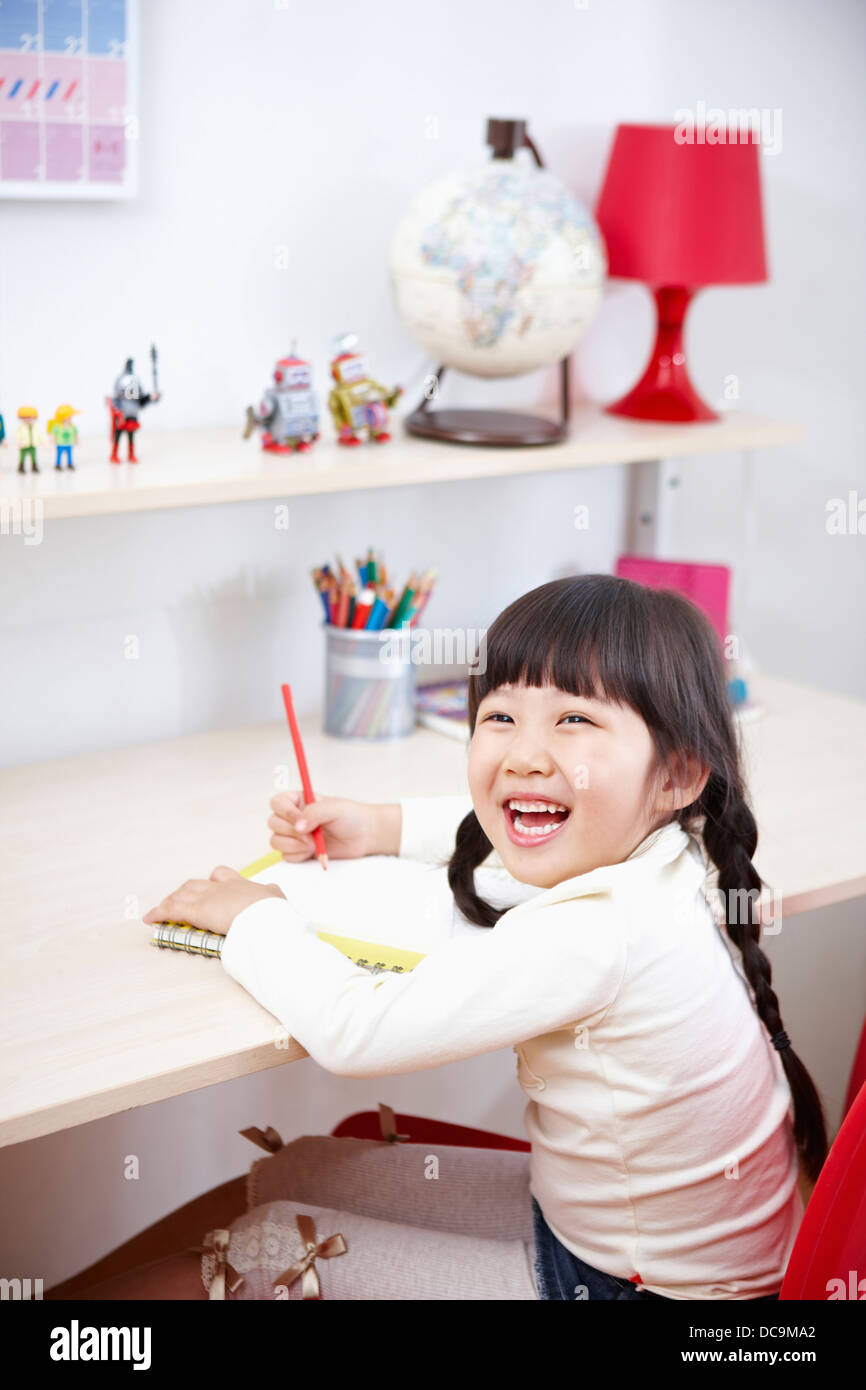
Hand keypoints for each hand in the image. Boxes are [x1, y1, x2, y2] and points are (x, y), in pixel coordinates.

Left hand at [142, 865, 285, 935]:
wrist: (267, 916)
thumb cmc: (273, 911)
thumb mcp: (276, 899)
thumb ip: (272, 893)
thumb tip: (274, 891)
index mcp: (241, 884)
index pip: (221, 875)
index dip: (212, 882)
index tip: (210, 888)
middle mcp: (221, 888)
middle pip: (196, 884)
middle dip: (187, 892)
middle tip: (181, 902)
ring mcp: (208, 898)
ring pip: (182, 895)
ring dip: (171, 902)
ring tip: (163, 911)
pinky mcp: (197, 911)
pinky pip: (172, 910)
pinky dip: (159, 913)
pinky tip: (150, 918)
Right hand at [268, 791, 384, 861]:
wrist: (364, 836)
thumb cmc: (351, 817)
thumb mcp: (335, 808)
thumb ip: (314, 813)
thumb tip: (298, 827)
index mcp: (299, 801)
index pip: (277, 803)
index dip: (285, 812)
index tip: (300, 821)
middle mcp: (293, 817)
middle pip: (273, 823)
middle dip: (291, 832)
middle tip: (310, 836)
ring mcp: (295, 836)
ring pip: (275, 841)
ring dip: (293, 845)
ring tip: (313, 845)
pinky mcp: (299, 851)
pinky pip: (286, 856)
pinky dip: (297, 856)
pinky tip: (312, 852)